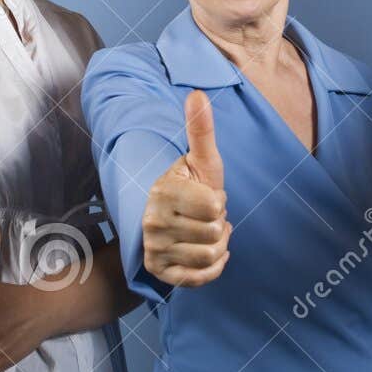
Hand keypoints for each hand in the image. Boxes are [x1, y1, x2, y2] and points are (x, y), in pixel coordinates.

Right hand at [142, 90, 231, 287]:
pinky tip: (209, 252)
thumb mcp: (201, 160)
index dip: (219, 201)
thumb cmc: (191, 187)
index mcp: (163, 192)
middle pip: (216, 232)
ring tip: (205, 231)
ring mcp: (155, 249)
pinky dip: (214, 266)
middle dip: (219, 223)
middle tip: (204, 216)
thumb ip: (201, 130)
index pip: (214, 206)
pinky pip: (202, 278)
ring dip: (219, 245)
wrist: (168, 220)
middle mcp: (153, 222)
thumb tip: (197, 94)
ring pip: (212, 255)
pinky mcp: (161, 273)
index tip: (205, 196)